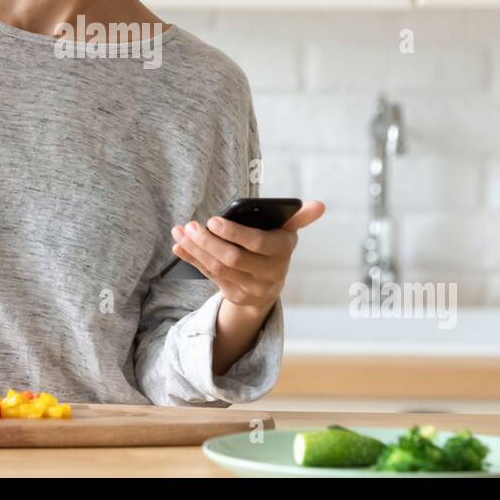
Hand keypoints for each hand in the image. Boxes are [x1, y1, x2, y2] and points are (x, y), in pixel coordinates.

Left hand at [170, 200, 325, 311]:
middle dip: (208, 242)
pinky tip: (179, 247)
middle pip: (233, 259)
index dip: (234, 233)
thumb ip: (298, 217)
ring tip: (180, 232)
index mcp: (282, 251)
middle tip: (190, 225)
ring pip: (218, 269)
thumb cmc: (274, 247)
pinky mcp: (235, 295)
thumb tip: (319, 205)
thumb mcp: (287, 232)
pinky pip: (210, 276)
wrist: (269, 285)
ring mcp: (251, 288)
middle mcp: (269, 273)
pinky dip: (193, 260)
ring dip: (196, 250)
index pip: (257, 243)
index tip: (213, 220)